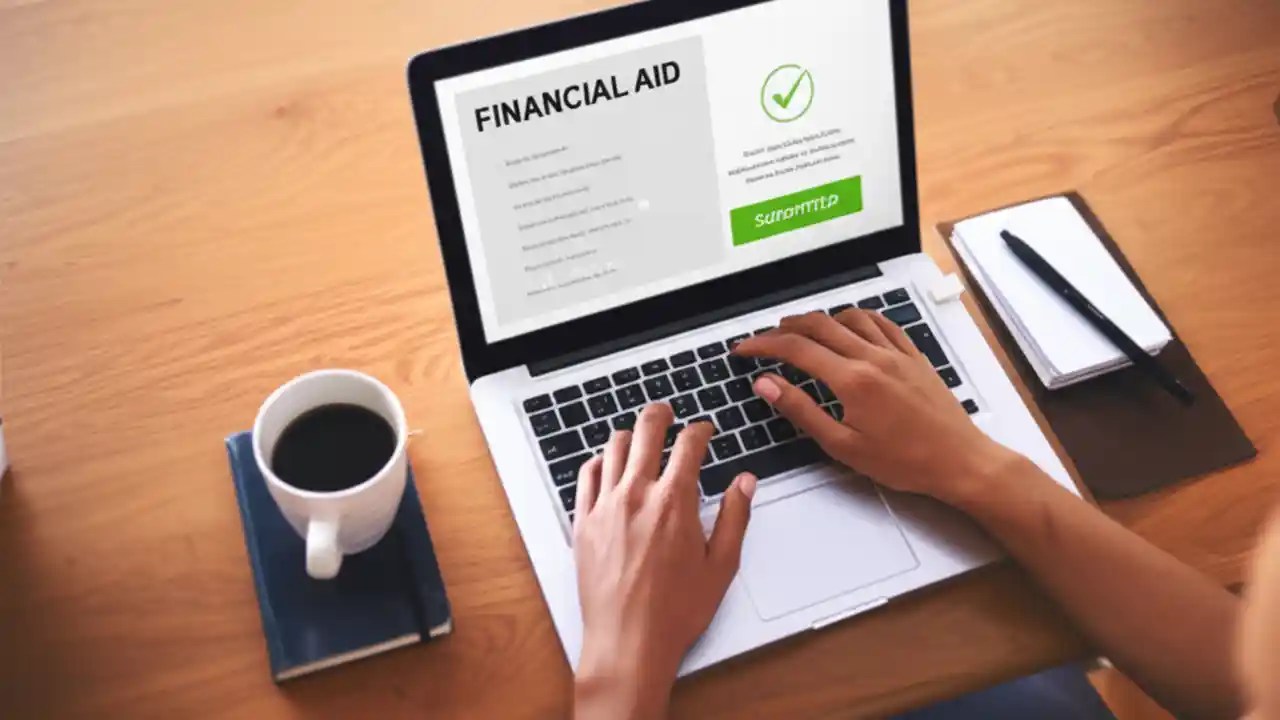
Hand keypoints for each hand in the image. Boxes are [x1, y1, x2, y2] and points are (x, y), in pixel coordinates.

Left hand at [572, 403, 755, 719]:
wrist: (628, 642)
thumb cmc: (675, 612)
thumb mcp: (721, 566)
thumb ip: (734, 517)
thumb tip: (745, 483)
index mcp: (674, 502)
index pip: (688, 445)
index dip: (701, 430)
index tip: (705, 430)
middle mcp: (637, 496)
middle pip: (645, 432)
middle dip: (660, 415)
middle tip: (667, 412)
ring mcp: (605, 507)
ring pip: (612, 448)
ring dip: (629, 435)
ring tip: (638, 435)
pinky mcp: (583, 523)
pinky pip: (585, 476)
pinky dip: (598, 461)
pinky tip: (606, 463)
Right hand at [734, 309, 1017, 505]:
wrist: (959, 461)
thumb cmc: (904, 462)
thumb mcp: (843, 445)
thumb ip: (801, 410)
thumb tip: (767, 384)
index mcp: (852, 380)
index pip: (796, 350)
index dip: (764, 346)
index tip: (745, 350)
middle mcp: (873, 357)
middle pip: (819, 326)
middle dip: (785, 328)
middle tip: (765, 340)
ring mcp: (896, 353)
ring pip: (850, 317)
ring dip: (820, 318)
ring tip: (801, 329)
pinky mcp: (914, 356)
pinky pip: (882, 323)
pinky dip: (858, 318)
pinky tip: (850, 325)